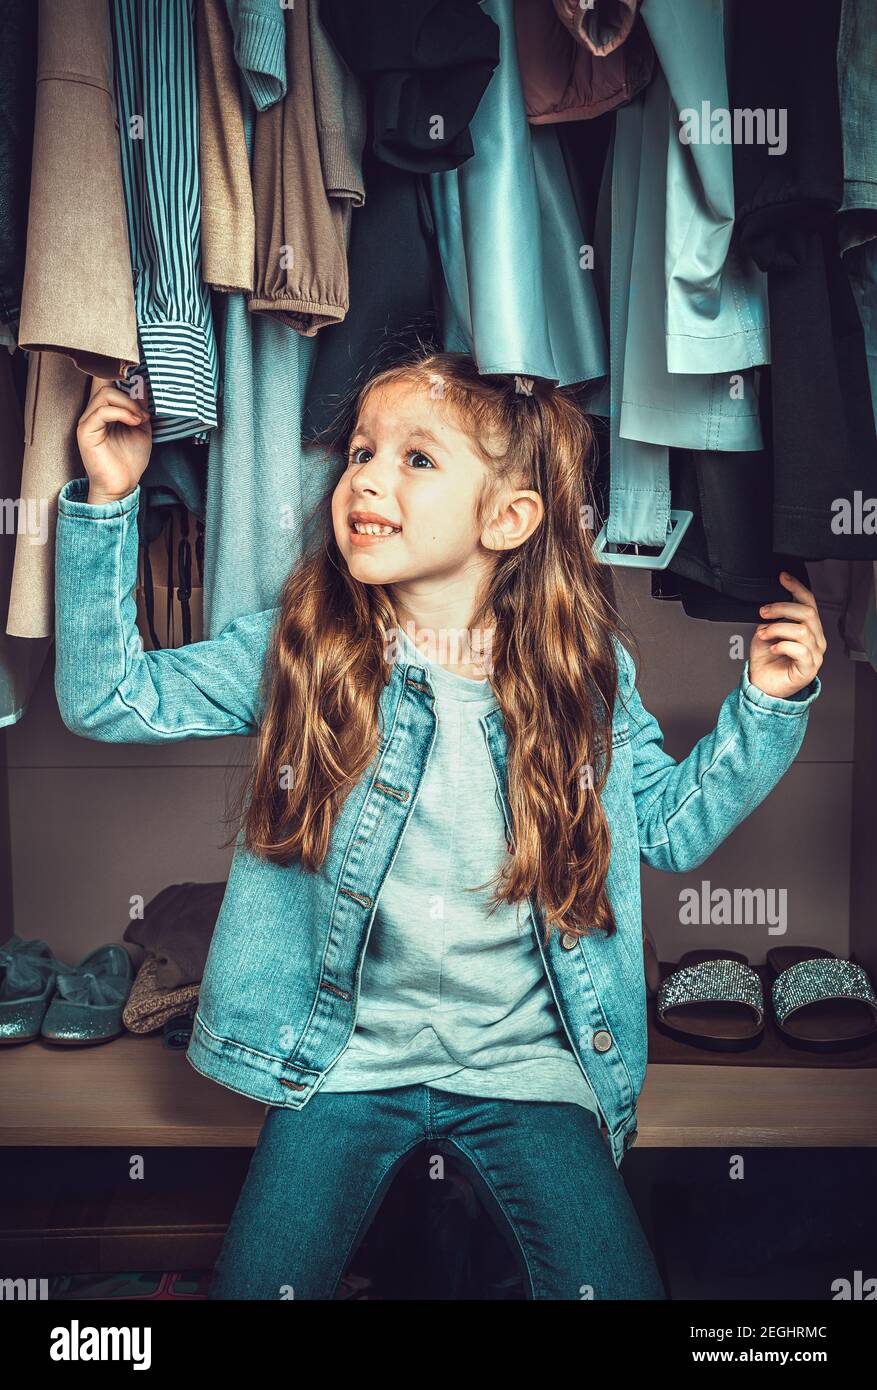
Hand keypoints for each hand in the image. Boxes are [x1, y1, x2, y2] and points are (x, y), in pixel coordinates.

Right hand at [76, 375, 151, 503]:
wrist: (123, 484)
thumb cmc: (130, 460)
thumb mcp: (142, 429)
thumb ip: (140, 408)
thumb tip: (142, 387)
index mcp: (105, 412)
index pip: (104, 383)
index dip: (119, 377)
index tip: (141, 385)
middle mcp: (93, 414)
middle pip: (106, 386)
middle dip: (129, 396)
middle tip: (143, 414)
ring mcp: (88, 421)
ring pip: (104, 395)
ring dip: (127, 404)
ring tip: (139, 420)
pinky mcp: (85, 431)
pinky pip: (101, 411)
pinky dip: (121, 413)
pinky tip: (133, 422)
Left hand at [748, 572, 825, 698]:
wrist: (763, 686)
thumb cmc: (766, 660)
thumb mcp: (765, 633)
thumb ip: (772, 620)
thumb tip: (771, 610)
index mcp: (809, 628)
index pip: (808, 602)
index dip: (796, 587)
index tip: (782, 577)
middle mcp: (816, 639)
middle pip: (807, 613)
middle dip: (781, 608)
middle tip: (763, 612)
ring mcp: (815, 654)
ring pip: (802, 630)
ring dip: (777, 628)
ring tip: (763, 635)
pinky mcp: (809, 668)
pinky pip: (800, 650)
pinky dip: (782, 645)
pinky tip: (772, 647)